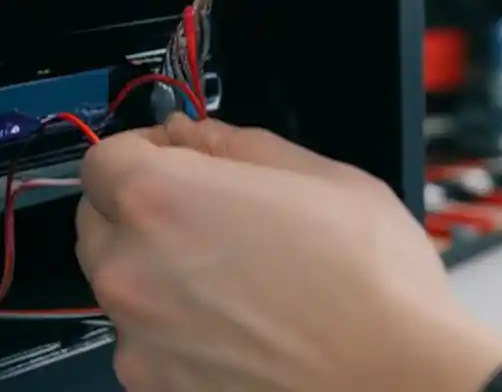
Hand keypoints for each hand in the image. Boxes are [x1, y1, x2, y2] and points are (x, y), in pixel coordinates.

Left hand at [76, 116, 501, 391]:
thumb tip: (194, 135)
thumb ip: (236, 146)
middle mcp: (132, 271)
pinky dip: (175, 328)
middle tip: (208, 214)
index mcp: (161, 200)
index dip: (143, 149)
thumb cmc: (374, 286)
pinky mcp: (156, 388)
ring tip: (236, 277)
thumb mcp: (320, 176)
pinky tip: (239, 324)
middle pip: (99, 222)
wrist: (402, 382)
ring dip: (157, 270)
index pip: (102, 158)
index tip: (177, 156)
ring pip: (122, 285)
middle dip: (141, 209)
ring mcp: (140, 339)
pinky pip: (146, 341)